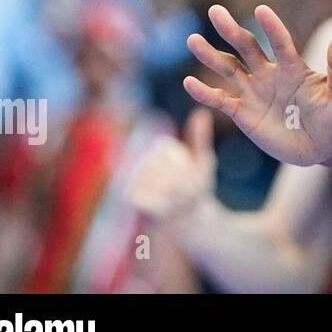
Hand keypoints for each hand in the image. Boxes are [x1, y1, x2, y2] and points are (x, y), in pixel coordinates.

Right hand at [128, 107, 216, 222]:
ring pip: (165, 188)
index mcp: (160, 145)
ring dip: (177, 198)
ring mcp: (131, 177)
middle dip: (186, 186)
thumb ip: (201, 139)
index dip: (189, 170)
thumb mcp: (203, 162)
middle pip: (173, 173)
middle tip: (186, 194)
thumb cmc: (195, 188)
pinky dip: (164, 209)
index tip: (192, 177)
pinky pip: (154, 203)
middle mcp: (141, 158)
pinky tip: (166, 211)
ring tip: (178, 202)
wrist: (186, 219)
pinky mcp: (128, 197)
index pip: (177, 156)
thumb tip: (202, 112)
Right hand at [182, 4, 331, 165]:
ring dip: (211, 55)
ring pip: (229, 69)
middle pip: (247, 48)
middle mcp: (270, 74)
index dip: (272, 28)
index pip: (280, 43)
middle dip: (231, 30)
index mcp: (294, 68)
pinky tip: (189, 83)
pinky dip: (205, 93)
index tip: (261, 10)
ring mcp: (255, 92)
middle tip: (216, 10)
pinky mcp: (244, 113)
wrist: (324, 147)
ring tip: (193, 40)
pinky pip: (221, 101)